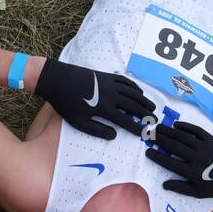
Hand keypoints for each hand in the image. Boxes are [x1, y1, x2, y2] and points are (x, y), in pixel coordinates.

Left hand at [33, 59, 154, 139]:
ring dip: (143, 100)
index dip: (137, 127)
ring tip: (152, 107)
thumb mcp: (78, 122)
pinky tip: (139, 92)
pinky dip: (134, 87)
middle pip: (133, 105)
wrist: (57, 79)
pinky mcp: (106, 76)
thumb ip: (97, 130)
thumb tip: (114, 135)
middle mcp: (110, 95)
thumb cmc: (66, 104)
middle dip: (145, 113)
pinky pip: (125, 82)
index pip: (125, 120)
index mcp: (103, 108)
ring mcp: (109, 83)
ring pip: (132, 92)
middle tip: (155, 120)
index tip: (146, 133)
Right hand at [144, 120, 212, 199]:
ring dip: (170, 131)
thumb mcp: (199, 193)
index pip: (170, 163)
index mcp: (193, 172)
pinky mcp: (212, 140)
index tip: (147, 152)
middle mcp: (197, 158)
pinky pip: (196, 131)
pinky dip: (185, 127)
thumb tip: (164, 184)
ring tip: (159, 127)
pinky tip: (176, 125)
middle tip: (149, 135)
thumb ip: (181, 188)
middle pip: (174, 146)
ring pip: (183, 137)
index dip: (158, 157)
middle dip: (160, 140)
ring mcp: (205, 147)